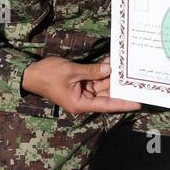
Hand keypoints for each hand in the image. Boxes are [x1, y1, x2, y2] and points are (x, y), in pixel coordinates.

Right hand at [21, 57, 140, 115]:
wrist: (31, 74)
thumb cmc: (48, 74)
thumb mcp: (70, 71)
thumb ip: (90, 71)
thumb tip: (108, 69)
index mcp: (81, 104)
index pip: (107, 105)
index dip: (123, 103)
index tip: (138, 103)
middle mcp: (83, 101)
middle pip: (106, 95)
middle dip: (119, 87)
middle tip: (136, 81)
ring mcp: (82, 93)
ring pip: (101, 87)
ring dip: (110, 78)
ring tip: (126, 69)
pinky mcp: (79, 85)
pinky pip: (94, 80)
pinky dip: (101, 73)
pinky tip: (110, 64)